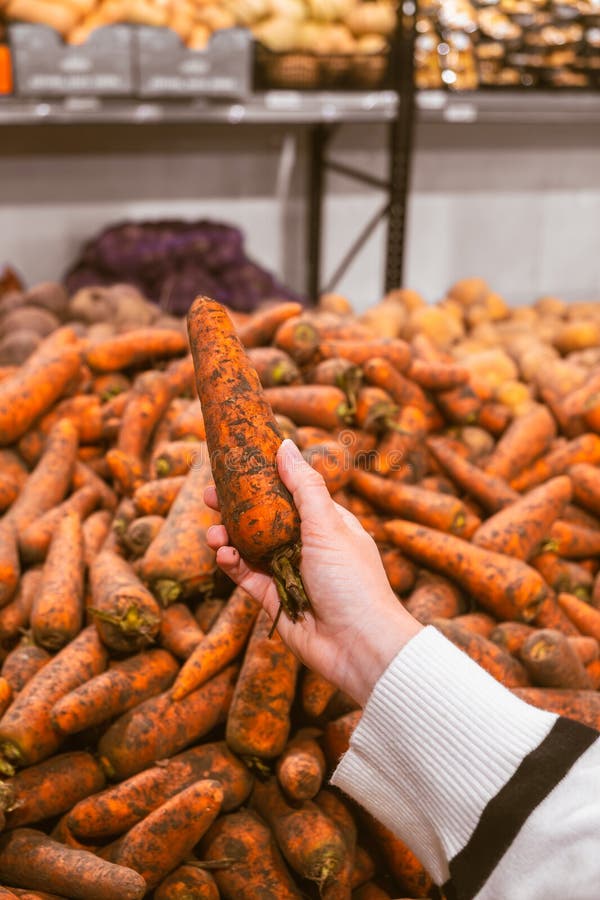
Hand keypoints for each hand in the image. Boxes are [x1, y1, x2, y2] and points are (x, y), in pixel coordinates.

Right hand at [206, 439, 421, 705]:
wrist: (358, 645)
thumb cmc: (353, 581)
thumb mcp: (328, 525)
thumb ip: (304, 486)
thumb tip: (285, 445)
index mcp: (326, 523)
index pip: (289, 493)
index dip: (262, 479)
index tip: (235, 466)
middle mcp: (306, 546)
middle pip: (263, 519)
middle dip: (235, 508)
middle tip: (209, 496)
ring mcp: (288, 573)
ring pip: (249, 547)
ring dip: (228, 537)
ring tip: (213, 532)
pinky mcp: (273, 600)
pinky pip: (246, 576)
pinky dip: (231, 564)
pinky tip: (222, 555)